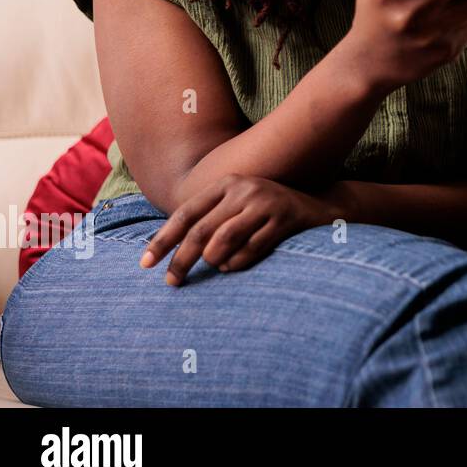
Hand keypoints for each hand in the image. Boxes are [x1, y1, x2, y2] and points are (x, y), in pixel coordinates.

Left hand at [139, 173, 332, 284]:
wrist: (321, 207)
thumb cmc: (270, 214)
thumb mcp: (239, 207)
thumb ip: (211, 220)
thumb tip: (171, 251)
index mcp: (228, 184)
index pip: (186, 214)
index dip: (163, 240)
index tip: (145, 265)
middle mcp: (245, 189)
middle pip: (201, 231)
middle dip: (182, 260)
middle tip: (172, 282)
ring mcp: (266, 203)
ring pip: (224, 242)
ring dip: (215, 261)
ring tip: (217, 267)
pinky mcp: (285, 219)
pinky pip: (251, 251)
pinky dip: (238, 264)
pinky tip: (236, 266)